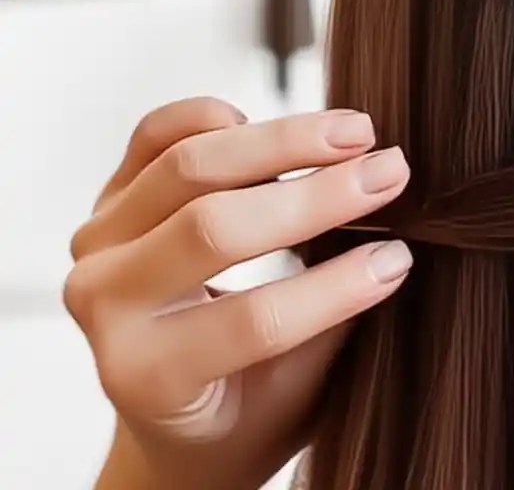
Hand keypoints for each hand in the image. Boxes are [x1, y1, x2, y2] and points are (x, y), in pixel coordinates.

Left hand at [64, 98, 413, 489]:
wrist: (171, 408)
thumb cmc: (244, 411)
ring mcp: (98, 244)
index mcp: (147, 375)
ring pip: (187, 165)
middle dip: (316, 194)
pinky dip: (213, 117)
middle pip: (212, 226)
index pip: (253, 321)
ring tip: (357, 133)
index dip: (335, 287)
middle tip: (392, 171)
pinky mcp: (108, 199)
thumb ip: (331, 323)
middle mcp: (104, 306)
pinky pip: (154, 134)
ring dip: (283, 140)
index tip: (401, 258)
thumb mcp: (294, 395)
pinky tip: (269, 121)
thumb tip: (391, 245)